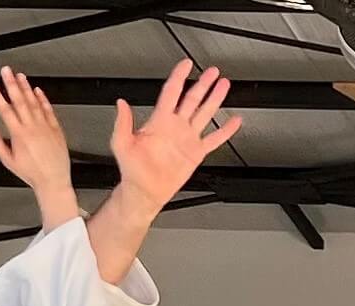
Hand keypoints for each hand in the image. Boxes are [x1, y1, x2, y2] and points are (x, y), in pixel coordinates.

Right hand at [0, 66, 71, 197]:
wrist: (53, 179)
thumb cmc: (32, 173)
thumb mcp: (9, 162)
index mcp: (18, 135)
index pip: (4, 110)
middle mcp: (31, 127)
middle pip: (19, 100)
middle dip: (10, 83)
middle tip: (5, 70)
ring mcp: (44, 125)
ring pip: (33, 101)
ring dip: (26, 87)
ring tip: (19, 75)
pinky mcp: (55, 127)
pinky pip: (48, 109)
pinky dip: (42, 98)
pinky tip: (37, 90)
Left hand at [112, 59, 242, 216]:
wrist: (144, 192)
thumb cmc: (132, 170)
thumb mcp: (122, 145)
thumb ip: (122, 123)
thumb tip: (120, 103)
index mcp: (159, 122)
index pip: (171, 92)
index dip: (178, 76)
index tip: (186, 64)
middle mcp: (175, 127)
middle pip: (192, 98)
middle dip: (203, 83)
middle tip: (212, 71)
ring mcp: (187, 139)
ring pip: (205, 113)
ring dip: (215, 98)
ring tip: (224, 85)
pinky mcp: (195, 152)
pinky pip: (214, 139)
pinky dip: (225, 130)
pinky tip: (234, 121)